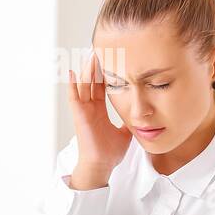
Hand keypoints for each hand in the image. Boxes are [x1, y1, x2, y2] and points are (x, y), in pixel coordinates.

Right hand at [69, 49, 129, 176]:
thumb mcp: (125, 131)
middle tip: (102, 49)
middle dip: (97, 66)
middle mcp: (90, 108)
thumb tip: (141, 115)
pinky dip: (73, 85)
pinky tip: (73, 72)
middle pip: (92, 82)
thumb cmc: (111, 152)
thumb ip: (130, 121)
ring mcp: (83, 111)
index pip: (102, 86)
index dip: (107, 73)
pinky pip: (74, 97)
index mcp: (100, 110)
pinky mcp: (79, 116)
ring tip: (90, 55)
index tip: (113, 60)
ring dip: (87, 70)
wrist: (102, 165)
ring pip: (83, 85)